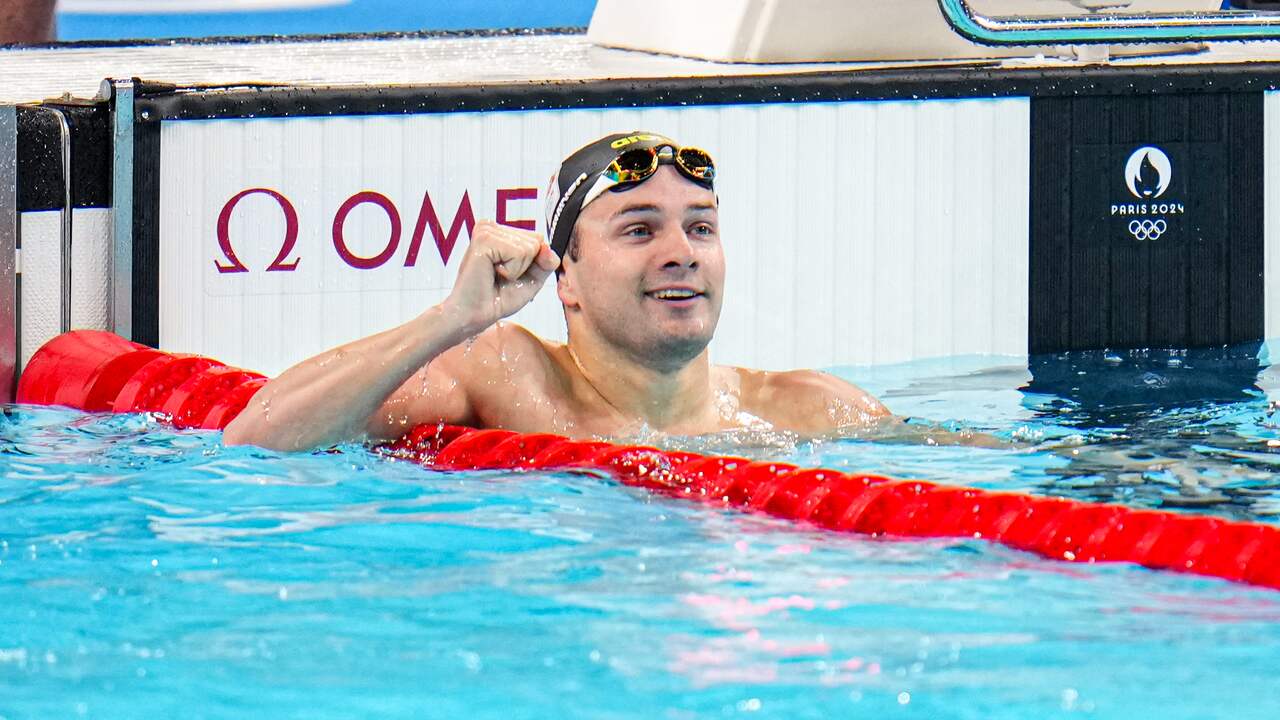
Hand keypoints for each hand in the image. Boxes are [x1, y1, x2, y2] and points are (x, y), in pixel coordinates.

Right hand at [441, 220, 559, 333]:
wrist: (475, 315)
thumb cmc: (498, 298)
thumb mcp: (532, 279)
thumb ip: (546, 262)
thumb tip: (547, 247)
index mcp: (500, 232)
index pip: (538, 238)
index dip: (532, 264)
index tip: (509, 274)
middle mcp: (491, 227)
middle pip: (536, 241)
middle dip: (525, 266)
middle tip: (501, 277)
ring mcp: (486, 231)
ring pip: (529, 247)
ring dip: (517, 270)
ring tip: (496, 275)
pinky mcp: (484, 240)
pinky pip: (519, 253)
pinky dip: (512, 271)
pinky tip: (492, 273)